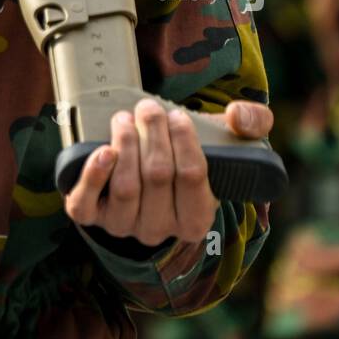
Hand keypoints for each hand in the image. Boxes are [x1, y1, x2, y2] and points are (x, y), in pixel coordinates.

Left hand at [64, 98, 272, 247]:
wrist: (145, 171)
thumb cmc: (187, 154)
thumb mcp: (226, 140)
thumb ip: (252, 122)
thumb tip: (238, 115)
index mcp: (197, 218)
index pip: (192, 178)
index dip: (183, 141)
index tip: (177, 115)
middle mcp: (160, 229)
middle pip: (157, 177)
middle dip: (152, 135)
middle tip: (148, 109)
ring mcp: (124, 226)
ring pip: (126, 187)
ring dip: (125, 145)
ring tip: (125, 119)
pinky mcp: (91, 217)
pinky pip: (87, 205)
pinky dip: (92, 176)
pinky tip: (100, 151)